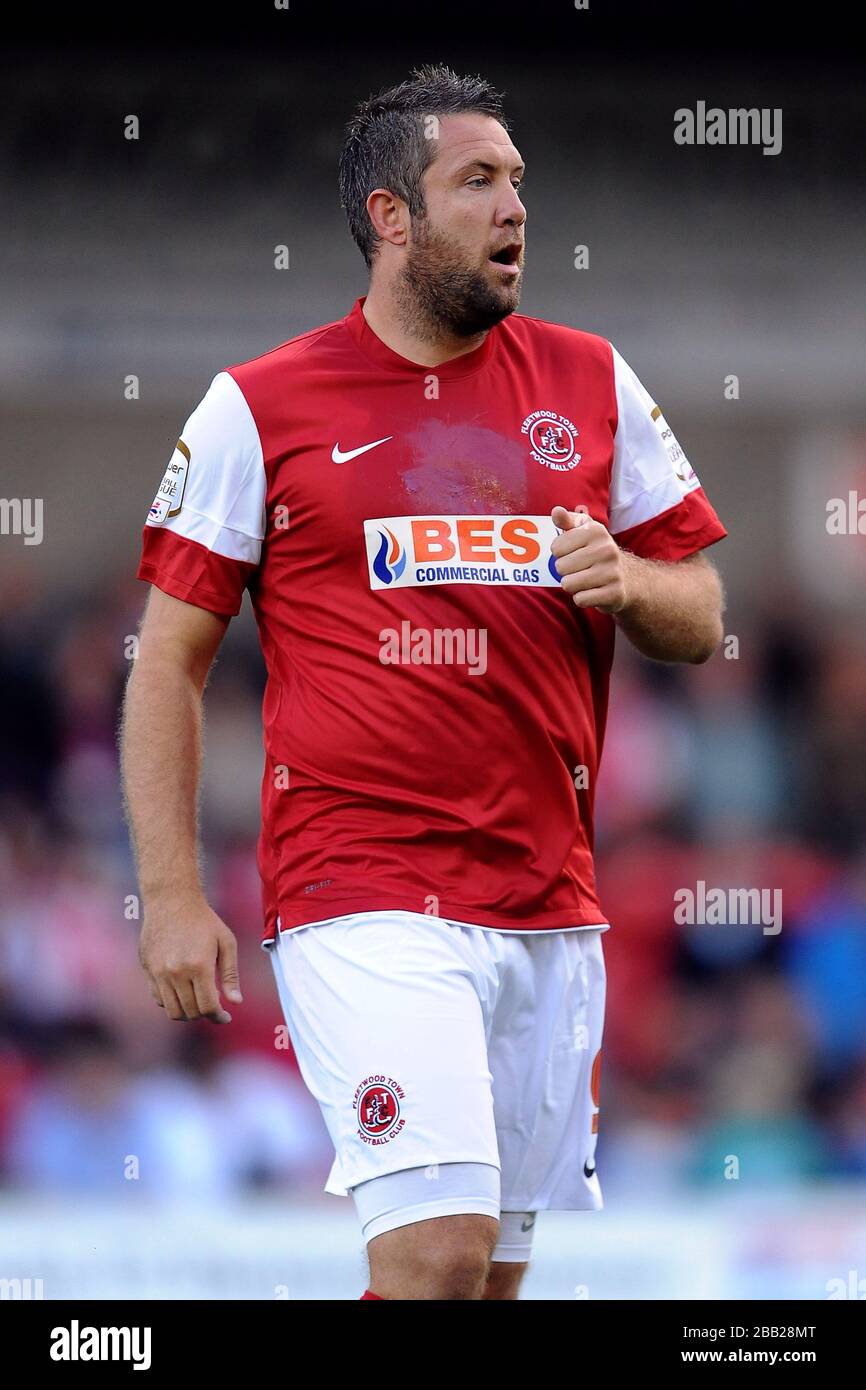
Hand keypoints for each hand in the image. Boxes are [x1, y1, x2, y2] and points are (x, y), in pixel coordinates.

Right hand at [139, 890, 241, 1023]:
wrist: (171, 900)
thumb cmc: (204, 920)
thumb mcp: (226, 942)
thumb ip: (231, 974)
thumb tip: (235, 1002)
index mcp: (199, 966)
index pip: (208, 1006)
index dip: (218, 1016)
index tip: (225, 1017)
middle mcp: (176, 973)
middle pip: (191, 1012)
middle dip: (205, 1015)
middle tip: (213, 1009)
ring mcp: (159, 973)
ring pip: (172, 1011)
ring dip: (187, 1013)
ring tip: (198, 1004)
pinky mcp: (147, 970)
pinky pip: (158, 998)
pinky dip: (172, 1002)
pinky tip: (183, 992)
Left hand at [550, 506, 630, 613]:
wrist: (628, 577)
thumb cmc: (596, 552)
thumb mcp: (583, 532)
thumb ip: (566, 521)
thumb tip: (556, 511)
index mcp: (596, 530)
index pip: (556, 548)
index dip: (560, 554)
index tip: (574, 553)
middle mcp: (606, 549)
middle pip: (560, 567)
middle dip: (566, 572)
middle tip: (581, 569)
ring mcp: (612, 572)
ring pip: (568, 584)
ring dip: (573, 586)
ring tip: (586, 580)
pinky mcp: (614, 593)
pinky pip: (580, 599)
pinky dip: (582, 598)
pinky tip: (594, 591)